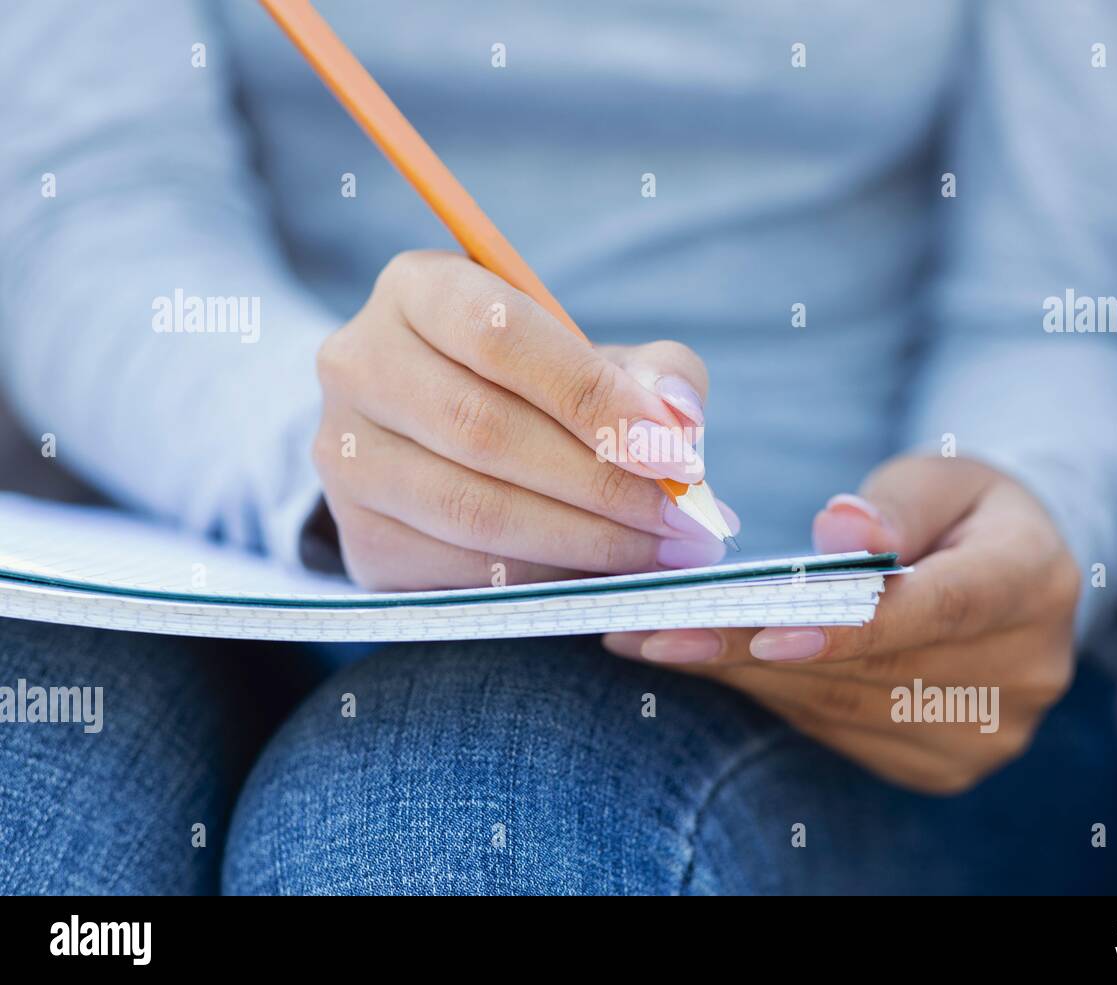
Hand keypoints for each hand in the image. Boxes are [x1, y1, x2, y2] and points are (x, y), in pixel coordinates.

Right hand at [313, 250, 736, 588]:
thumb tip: (679, 421)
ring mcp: (345, 457)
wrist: (447, 446)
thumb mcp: (597, 358)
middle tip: (684, 521)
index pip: (501, 335)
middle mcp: (359, 364)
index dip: (593, 398)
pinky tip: (604, 578)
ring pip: (472, 510)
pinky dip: (545, 582)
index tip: (673, 454)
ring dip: (583, 542)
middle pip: (484, 430)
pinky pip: (459, 571)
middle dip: (602, 485)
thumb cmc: (539, 390)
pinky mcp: (359, 538)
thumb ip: (653, 375)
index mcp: (418, 290)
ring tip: (661, 555)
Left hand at [604, 456, 1078, 792]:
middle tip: (655, 626)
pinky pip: (838, 731)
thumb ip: (894, 504)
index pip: (939, 610)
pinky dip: (772, 696)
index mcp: (1035, 582)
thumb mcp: (938, 476)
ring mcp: (988, 732)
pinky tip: (712, 664)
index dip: (849, 626)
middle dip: (750, 648)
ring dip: (743, 676)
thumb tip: (842, 532)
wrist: (1011, 574)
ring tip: (659, 641)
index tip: (762, 630)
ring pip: (842, 708)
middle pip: (871, 669)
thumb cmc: (960, 510)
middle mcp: (1024, 672)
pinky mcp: (944, 764)